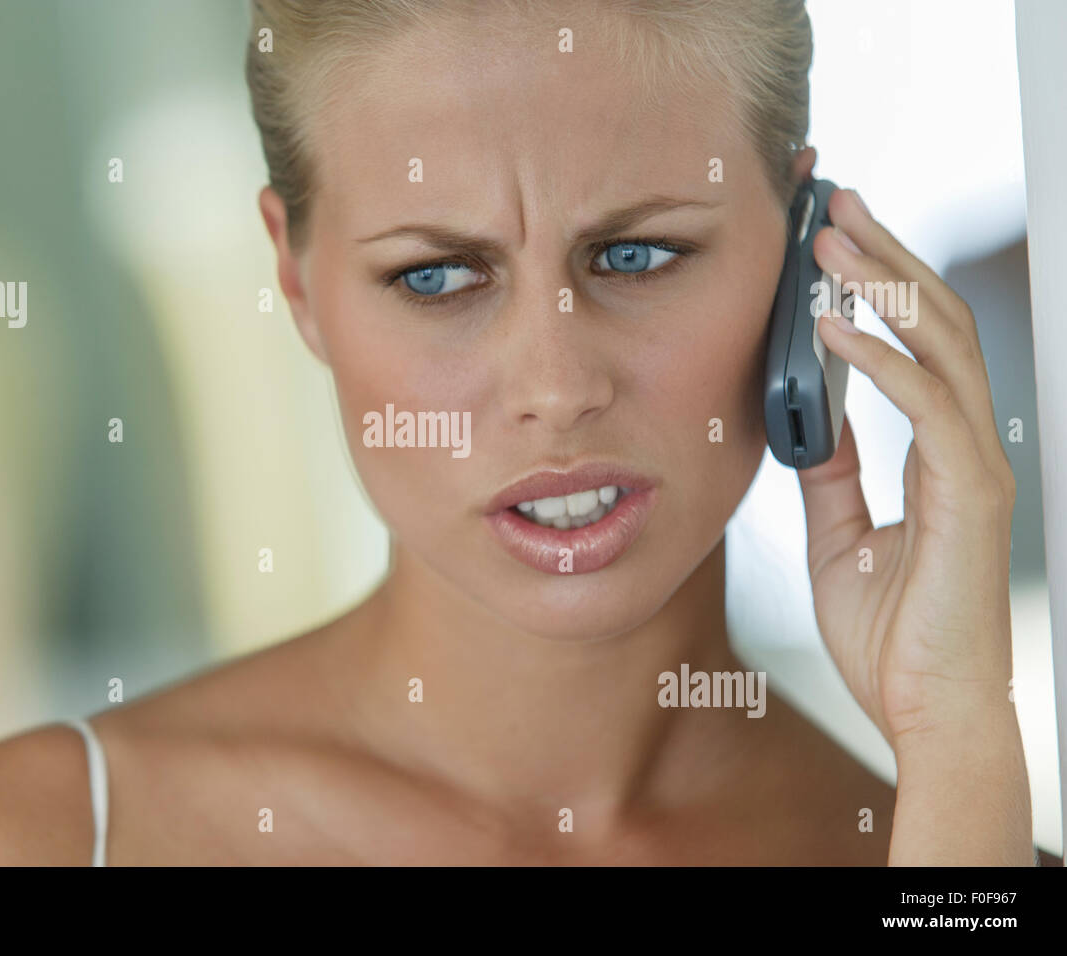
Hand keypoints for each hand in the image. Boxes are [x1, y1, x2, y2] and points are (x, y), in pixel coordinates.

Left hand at [796, 187, 1019, 751]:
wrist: (924, 711)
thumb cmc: (891, 634)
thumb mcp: (840, 535)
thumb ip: (832, 473)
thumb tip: (810, 420)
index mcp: (939, 453)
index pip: (917, 344)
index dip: (881, 283)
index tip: (834, 237)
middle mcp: (966, 446)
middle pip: (935, 323)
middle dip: (885, 254)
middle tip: (833, 202)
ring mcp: (976, 466)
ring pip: (942, 344)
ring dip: (884, 282)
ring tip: (830, 236)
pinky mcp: (970, 494)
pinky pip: (926, 406)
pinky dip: (882, 357)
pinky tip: (834, 322)